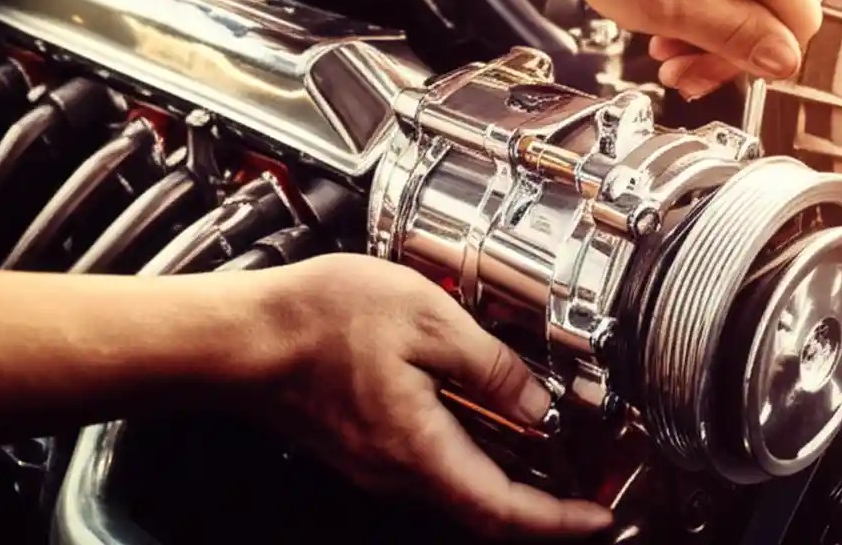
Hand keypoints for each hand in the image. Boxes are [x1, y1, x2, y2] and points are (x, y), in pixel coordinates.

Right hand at [251, 254, 612, 537]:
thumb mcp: (429, 320)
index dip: (559, 522)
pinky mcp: (364, 444)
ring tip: (551, 456)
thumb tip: (538, 407)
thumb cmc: (320, 320)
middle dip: (543, 510)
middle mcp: (398, 472)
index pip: (504, 511)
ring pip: (460, 489)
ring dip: (510, 482)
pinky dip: (475, 457)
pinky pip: (434, 464)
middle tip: (586, 494)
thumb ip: (493, 367)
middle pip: (485, 511)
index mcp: (420, 449)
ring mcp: (377, 463)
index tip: (598, 517)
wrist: (243, 334)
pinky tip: (490, 424)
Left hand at [539, 0, 821, 100]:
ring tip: (663, 51)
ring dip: (705, 36)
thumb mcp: (673, 8)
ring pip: (743, 2)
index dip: (759, 60)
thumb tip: (785, 63)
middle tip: (681, 76)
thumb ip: (736, 39)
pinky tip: (665, 23)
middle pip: (768, 14)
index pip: (797, 21)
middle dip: (723, 52)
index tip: (714, 76)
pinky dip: (696, 8)